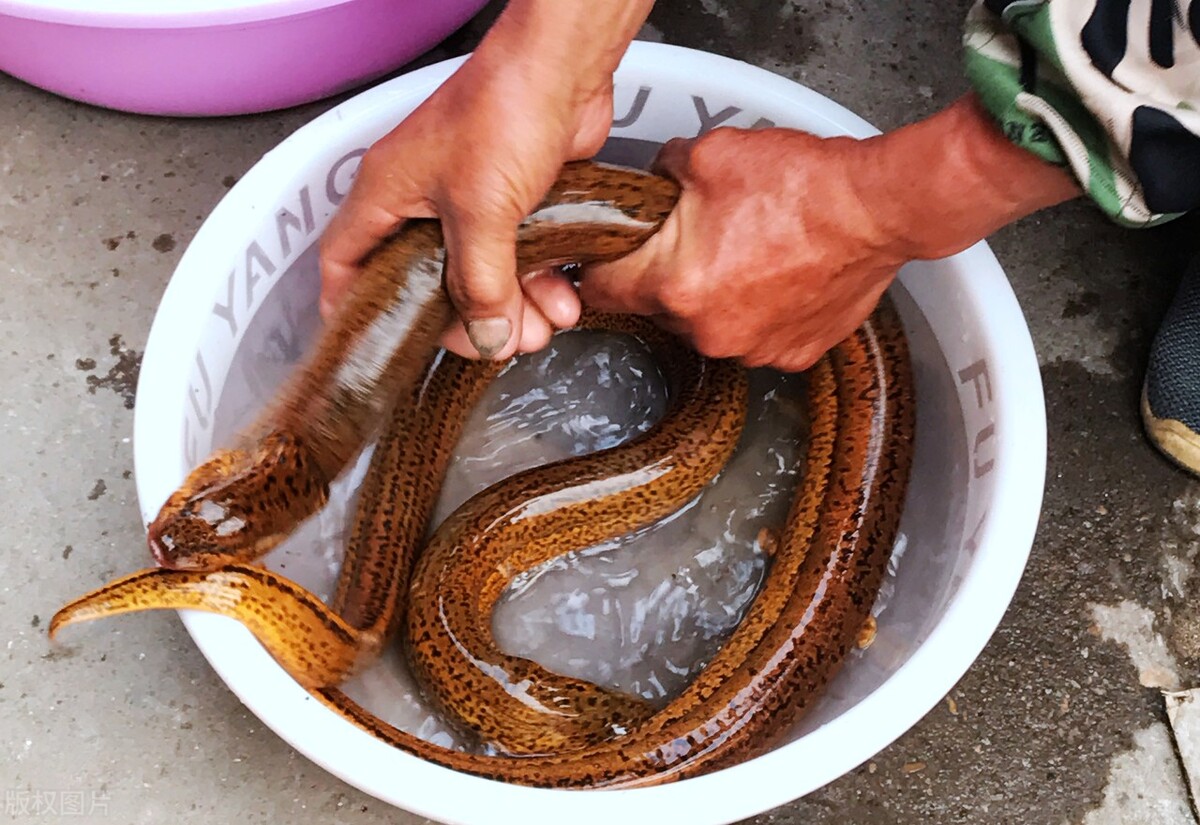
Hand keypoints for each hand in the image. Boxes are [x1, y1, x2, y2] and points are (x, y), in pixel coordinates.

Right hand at [318, 0, 652, 360]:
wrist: (564, 69)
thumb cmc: (504, 108)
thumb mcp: (482, 211)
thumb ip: (481, 283)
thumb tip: (486, 337)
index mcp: (386, 195)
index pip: (344, 263)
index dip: (353, 309)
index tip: (377, 347)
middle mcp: (421, 200)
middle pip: (424, 285)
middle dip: (464, 321)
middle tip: (495, 342)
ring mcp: (467, 201)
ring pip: (479, 277)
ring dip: (513, 309)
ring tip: (541, 327)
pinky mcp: (512, 201)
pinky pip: (518, 260)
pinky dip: (539, 285)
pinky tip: (562, 298)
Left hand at [582, 95, 1079, 371]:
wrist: (879, 209)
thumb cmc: (803, 185)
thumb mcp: (709, 155)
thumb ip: (659, 174)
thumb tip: (651, 182)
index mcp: (674, 286)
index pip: (602, 292)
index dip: (600, 268)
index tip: (607, 259)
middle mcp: (708, 331)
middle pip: (659, 309)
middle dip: (670, 276)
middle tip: (702, 238)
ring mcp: (753, 350)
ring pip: (709, 325)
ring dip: (717, 296)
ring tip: (751, 253)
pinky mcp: (792, 355)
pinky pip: (757, 336)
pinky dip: (760, 311)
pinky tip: (779, 275)